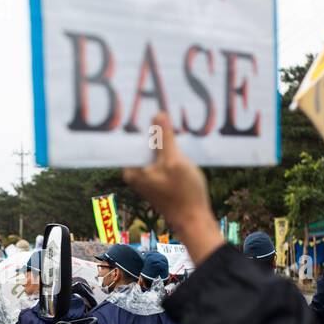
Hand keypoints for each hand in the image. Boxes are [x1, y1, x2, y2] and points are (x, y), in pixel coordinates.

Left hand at [123, 113, 221, 262]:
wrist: (194, 221)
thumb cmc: (183, 194)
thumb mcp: (174, 161)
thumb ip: (165, 138)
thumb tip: (157, 115)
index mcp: (132, 169)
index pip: (129, 138)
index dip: (136, 121)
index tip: (142, 103)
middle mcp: (135, 172)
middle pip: (141, 142)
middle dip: (150, 126)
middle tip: (159, 105)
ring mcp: (147, 176)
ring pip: (152, 148)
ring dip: (161, 136)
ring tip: (169, 116)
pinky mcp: (159, 178)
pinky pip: (160, 156)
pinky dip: (168, 147)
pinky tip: (177, 136)